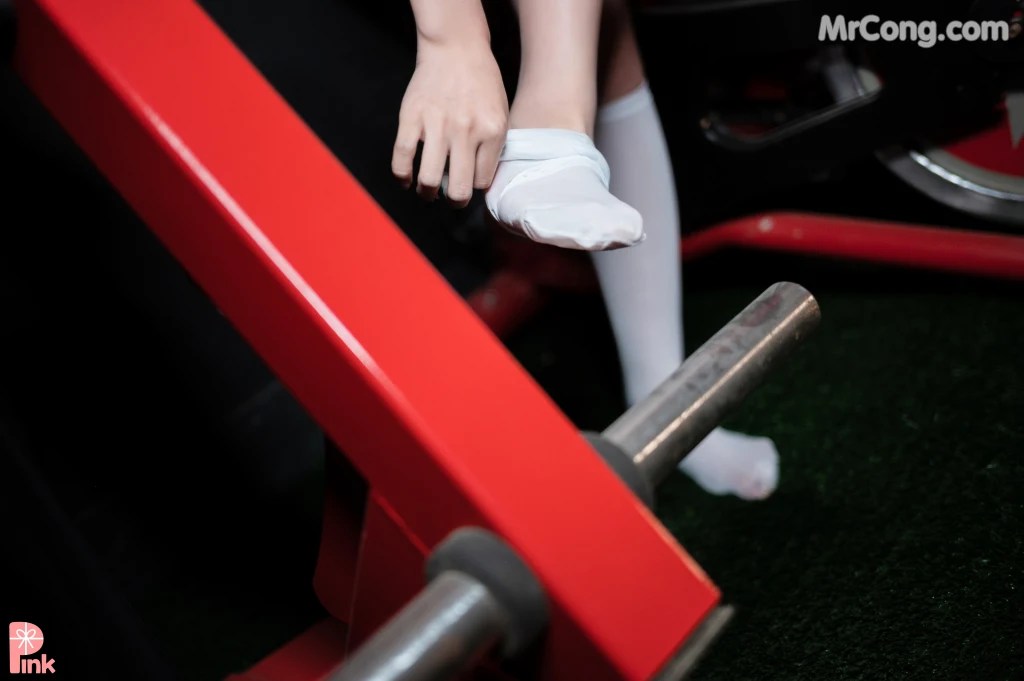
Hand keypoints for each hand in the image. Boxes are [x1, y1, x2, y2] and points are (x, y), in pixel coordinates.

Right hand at [392, 41, 507, 207]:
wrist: (456, 48)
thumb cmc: (481, 83)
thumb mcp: (500, 113)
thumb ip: (493, 147)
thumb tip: (477, 183)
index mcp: (492, 131)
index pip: (483, 181)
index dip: (475, 185)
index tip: (470, 181)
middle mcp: (466, 131)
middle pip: (459, 189)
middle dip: (455, 201)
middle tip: (451, 198)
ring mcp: (438, 125)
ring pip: (429, 179)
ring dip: (427, 193)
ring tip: (428, 192)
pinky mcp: (412, 117)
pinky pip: (403, 157)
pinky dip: (402, 175)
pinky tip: (406, 180)